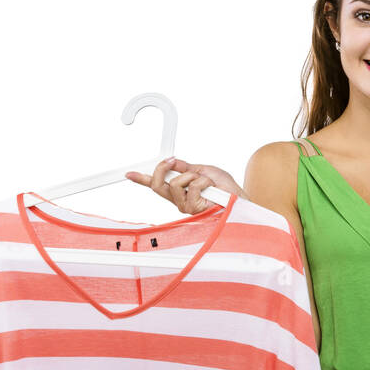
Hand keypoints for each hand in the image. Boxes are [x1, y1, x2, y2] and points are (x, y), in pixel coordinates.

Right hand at [126, 157, 242, 214]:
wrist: (240, 198)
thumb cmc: (227, 189)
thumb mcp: (204, 170)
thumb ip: (186, 168)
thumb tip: (173, 161)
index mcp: (181, 191)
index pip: (157, 185)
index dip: (142, 179)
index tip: (129, 174)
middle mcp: (180, 200)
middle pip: (158, 184)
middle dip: (161, 168)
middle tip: (171, 161)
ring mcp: (186, 206)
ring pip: (176, 183)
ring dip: (193, 176)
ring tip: (207, 182)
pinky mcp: (193, 208)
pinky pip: (191, 186)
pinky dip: (202, 181)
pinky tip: (211, 188)